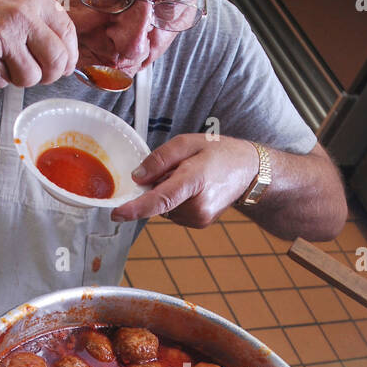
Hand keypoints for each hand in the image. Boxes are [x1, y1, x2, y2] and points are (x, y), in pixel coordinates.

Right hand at [0, 0, 77, 88]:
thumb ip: (36, 12)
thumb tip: (60, 45)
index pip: (68, 34)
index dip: (68, 57)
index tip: (63, 65)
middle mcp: (22, 15)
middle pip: (56, 62)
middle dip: (49, 75)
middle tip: (36, 73)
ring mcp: (1, 35)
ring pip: (30, 77)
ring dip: (18, 77)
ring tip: (3, 62)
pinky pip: (0, 82)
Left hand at [111, 134, 259, 227]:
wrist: (250, 172)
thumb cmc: (220, 153)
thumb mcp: (188, 142)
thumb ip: (160, 159)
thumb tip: (137, 177)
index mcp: (195, 181)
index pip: (161, 199)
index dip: (136, 208)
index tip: (117, 214)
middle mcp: (198, 206)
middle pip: (158, 200)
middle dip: (159, 184)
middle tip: (182, 168)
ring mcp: (199, 218)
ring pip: (165, 207)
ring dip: (169, 192)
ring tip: (192, 177)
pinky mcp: (199, 223)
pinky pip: (174, 211)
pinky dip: (177, 200)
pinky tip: (195, 188)